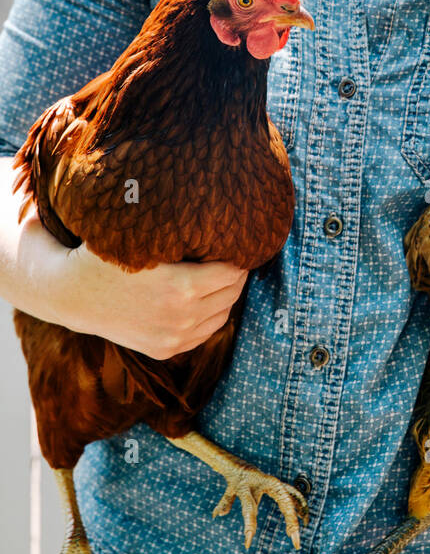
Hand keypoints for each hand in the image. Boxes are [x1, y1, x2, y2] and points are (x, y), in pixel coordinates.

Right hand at [19, 207, 247, 358]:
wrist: (69, 294)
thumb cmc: (108, 254)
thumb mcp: (142, 237)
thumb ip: (178, 227)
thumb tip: (215, 204)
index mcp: (182, 288)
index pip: (233, 272)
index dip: (236, 254)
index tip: (232, 241)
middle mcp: (182, 318)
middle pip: (232, 293)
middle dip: (235, 273)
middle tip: (230, 254)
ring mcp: (173, 338)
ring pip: (223, 315)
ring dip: (226, 295)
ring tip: (220, 274)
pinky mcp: (164, 350)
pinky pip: (205, 333)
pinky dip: (211, 315)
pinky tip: (205, 298)